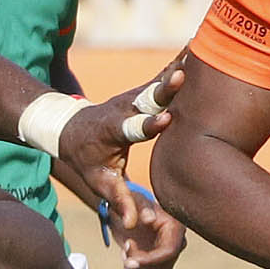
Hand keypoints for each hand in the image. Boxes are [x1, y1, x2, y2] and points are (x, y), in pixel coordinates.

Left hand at [42, 56, 185, 200]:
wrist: (70, 129)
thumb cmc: (87, 160)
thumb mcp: (98, 182)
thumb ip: (118, 200)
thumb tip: (133, 224)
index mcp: (113, 131)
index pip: (132, 129)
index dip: (147, 125)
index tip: (164, 120)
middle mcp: (123, 109)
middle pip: (146, 98)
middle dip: (164, 89)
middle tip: (181, 76)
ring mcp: (133, 96)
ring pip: (156, 81)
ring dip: (177, 68)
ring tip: (199, 50)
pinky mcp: (142, 89)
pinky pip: (161, 74)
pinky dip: (179, 61)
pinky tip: (197, 44)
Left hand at [111, 188, 186, 268]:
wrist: (125, 211)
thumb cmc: (129, 202)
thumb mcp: (130, 200)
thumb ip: (138, 207)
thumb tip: (148, 218)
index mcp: (174, 227)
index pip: (170, 252)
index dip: (150, 260)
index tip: (129, 260)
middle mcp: (177, 243)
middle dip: (139, 266)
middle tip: (124, 251)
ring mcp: (169, 257)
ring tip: (126, 254)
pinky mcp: (160, 267)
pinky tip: (129, 263)